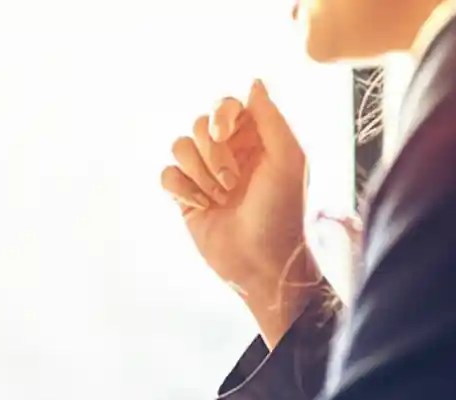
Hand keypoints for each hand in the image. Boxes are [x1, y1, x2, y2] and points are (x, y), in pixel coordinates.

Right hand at [160, 79, 321, 346]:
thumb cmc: (282, 211)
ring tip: (220, 198)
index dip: (220, 115)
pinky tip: (202, 207)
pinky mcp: (185, 197)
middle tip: (233, 183)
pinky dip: (182, 189)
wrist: (260, 261)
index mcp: (256, 139)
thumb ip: (271, 117)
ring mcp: (205, 174)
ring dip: (198, 174)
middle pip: (199, 125)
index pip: (226, 105)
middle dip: (212, 154)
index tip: (224, 135)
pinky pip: (167, 174)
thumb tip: (252, 82)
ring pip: (179, 147)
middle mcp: (229, 153)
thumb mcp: (288, 159)